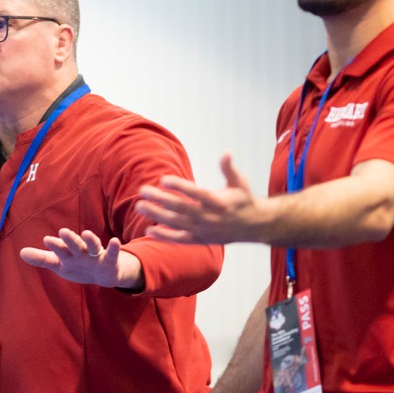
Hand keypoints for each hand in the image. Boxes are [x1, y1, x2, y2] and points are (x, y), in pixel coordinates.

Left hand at [19, 229, 143, 289]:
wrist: (103, 275)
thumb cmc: (78, 266)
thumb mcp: (59, 264)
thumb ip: (42, 259)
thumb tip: (21, 252)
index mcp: (69, 253)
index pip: (60, 249)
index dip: (55, 245)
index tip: (47, 240)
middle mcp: (81, 252)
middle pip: (75, 245)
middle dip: (70, 239)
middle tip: (63, 231)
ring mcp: (95, 255)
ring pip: (93, 247)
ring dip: (90, 240)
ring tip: (86, 233)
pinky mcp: (109, 260)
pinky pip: (111, 254)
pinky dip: (113, 248)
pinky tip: (115, 241)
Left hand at [136, 153, 264, 244]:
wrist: (254, 226)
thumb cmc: (243, 200)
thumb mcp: (240, 182)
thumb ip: (229, 168)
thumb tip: (227, 152)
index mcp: (219, 202)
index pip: (196, 193)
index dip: (179, 186)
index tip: (163, 179)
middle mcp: (210, 218)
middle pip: (181, 208)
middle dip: (160, 199)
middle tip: (143, 191)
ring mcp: (204, 230)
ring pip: (177, 223)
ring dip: (157, 215)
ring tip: (139, 206)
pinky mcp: (200, 239)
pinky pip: (180, 239)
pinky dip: (164, 236)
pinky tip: (148, 231)